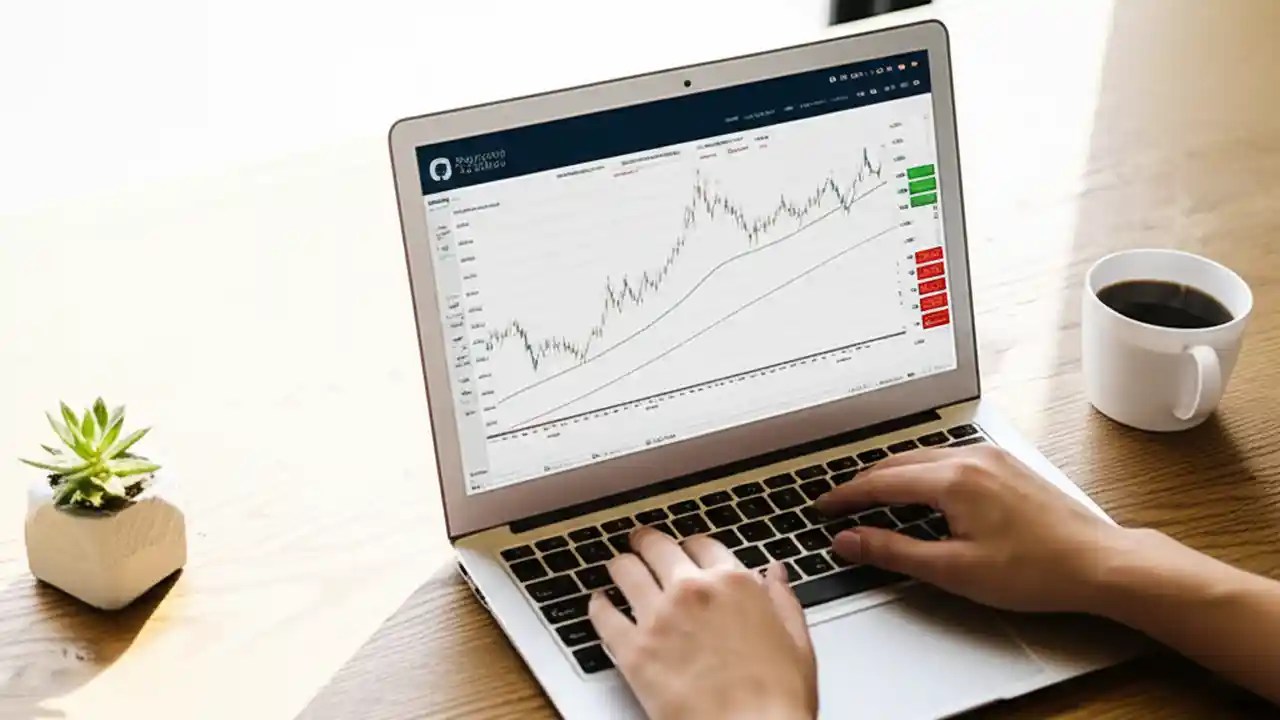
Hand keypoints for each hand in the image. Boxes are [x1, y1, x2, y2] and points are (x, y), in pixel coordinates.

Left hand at [589, 526, 816, 719]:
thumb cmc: (776, 700)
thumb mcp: (796, 644)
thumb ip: (783, 600)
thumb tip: (775, 573)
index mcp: (734, 584)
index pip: (703, 544)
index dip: (692, 546)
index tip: (687, 550)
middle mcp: (692, 591)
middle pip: (657, 547)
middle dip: (647, 543)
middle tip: (641, 543)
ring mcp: (659, 618)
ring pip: (625, 570)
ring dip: (621, 565)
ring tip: (619, 567)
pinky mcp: (633, 651)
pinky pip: (603, 615)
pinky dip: (598, 606)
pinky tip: (599, 604)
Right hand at [815, 444, 1132, 613]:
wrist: (1099, 563)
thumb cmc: (1036, 571)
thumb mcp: (953, 570)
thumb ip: (894, 552)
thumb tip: (851, 541)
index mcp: (952, 480)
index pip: (880, 483)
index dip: (846, 496)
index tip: (823, 506)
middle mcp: (970, 458)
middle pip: (898, 462)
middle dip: (864, 482)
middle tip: (840, 503)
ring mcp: (990, 458)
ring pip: (924, 457)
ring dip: (893, 474)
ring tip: (872, 496)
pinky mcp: (1006, 465)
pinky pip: (948, 458)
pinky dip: (922, 471)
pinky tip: (921, 489)